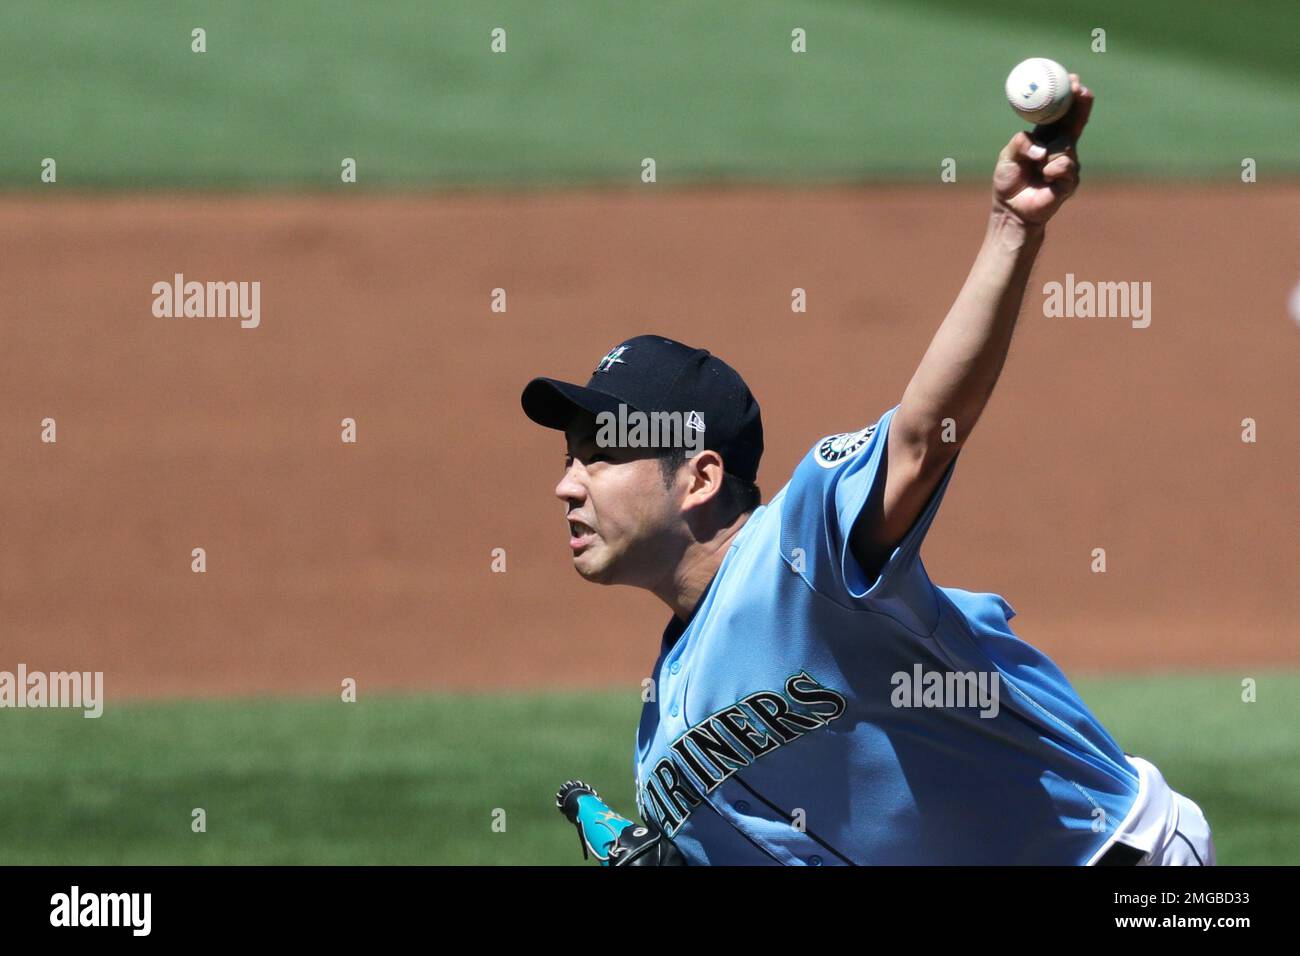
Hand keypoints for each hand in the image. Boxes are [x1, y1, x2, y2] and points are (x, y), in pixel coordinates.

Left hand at [993, 74, 1093, 226]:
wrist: (1011, 210)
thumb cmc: (1008, 181)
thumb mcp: (1007, 157)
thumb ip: (1019, 144)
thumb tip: (1039, 147)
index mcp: (1045, 137)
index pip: (1060, 113)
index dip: (1067, 97)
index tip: (1072, 79)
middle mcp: (1059, 147)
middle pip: (1076, 120)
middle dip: (1081, 103)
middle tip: (1081, 89)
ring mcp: (1067, 162)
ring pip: (1066, 146)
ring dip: (1050, 154)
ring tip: (1038, 167)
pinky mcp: (1070, 179)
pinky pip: (1065, 165)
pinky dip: (1053, 169)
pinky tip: (1046, 177)